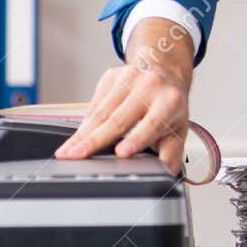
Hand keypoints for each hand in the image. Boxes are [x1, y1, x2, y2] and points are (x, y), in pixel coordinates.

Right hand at [55, 18, 194, 174]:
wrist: (164, 71)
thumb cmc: (169, 105)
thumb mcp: (178, 128)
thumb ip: (172, 153)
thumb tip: (167, 174)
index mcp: (170, 102)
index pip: (152, 124)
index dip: (136, 139)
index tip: (121, 153)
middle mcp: (150, 86)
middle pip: (118, 119)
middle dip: (94, 141)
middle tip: (76, 157)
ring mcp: (130, 78)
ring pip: (101, 112)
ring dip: (82, 134)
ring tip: (68, 151)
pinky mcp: (113, 76)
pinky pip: (94, 103)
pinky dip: (85, 122)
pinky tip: (77, 136)